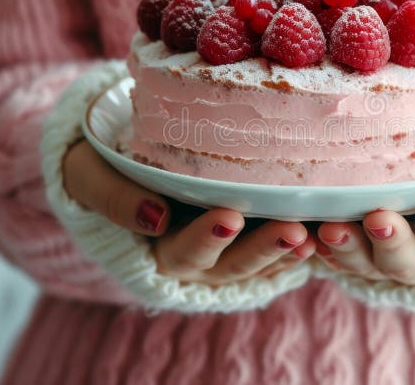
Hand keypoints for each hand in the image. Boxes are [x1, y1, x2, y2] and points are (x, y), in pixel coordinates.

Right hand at [63, 141, 315, 283]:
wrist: (119, 152)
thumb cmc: (101, 162)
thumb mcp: (90, 175)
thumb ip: (113, 196)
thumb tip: (154, 217)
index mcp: (157, 247)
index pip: (182, 251)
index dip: (206, 239)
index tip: (229, 217)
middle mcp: (196, 256)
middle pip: (232, 263)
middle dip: (262, 248)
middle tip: (292, 230)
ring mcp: (224, 248)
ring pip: (260, 258)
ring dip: (288, 248)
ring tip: (313, 232)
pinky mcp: (247, 232)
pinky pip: (276, 244)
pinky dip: (300, 239)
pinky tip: (324, 225)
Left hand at [316, 152, 414, 284]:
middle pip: (410, 265)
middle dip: (392, 243)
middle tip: (377, 217)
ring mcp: (394, 254)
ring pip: (370, 263)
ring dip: (348, 248)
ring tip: (330, 227)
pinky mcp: (364, 243)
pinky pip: (341, 254)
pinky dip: (323, 247)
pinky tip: (307, 231)